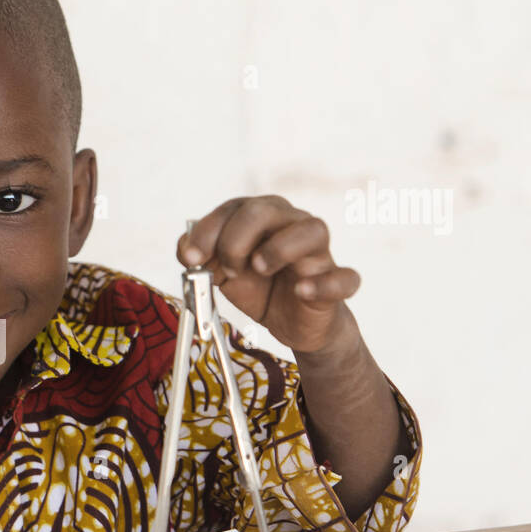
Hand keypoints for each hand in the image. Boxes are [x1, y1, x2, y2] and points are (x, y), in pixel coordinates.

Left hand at [177, 196, 359, 354]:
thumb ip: (201, 257)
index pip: (234, 208)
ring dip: (279, 248)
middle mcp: (293, 225)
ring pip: (312, 230)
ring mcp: (319, 252)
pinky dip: (324, 283)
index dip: (208, 230)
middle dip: (236, 240)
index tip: (192, 257)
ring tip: (260, 269)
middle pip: (265, 210)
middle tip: (227, 269)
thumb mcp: (221, 273)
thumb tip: (186, 248)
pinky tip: (302, 291)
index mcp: (263, 217)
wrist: (292, 323)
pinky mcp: (337, 282)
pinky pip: (344, 277)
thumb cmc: (259, 288)